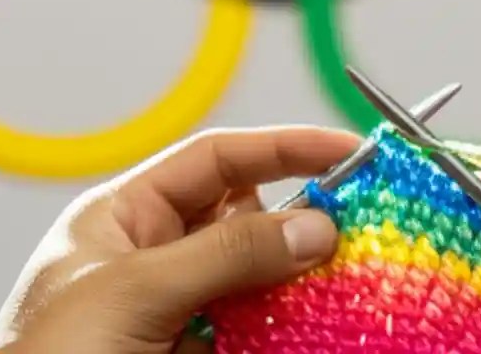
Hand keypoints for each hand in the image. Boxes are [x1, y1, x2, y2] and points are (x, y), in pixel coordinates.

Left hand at [0, 126, 359, 353]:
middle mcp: (154, 257)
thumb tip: (308, 227)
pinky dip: (286, 329)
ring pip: (257, 280)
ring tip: (344, 281)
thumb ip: (223, 254)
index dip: (282, 148)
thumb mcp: (133, 291)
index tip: (344, 149)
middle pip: (246, 220)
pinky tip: (314, 327)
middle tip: (356, 226)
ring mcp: (176, 310)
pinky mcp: (193, 353)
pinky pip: (254, 330)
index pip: (215, 161)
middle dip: (300, 221)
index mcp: (125, 216)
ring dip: (299, 282)